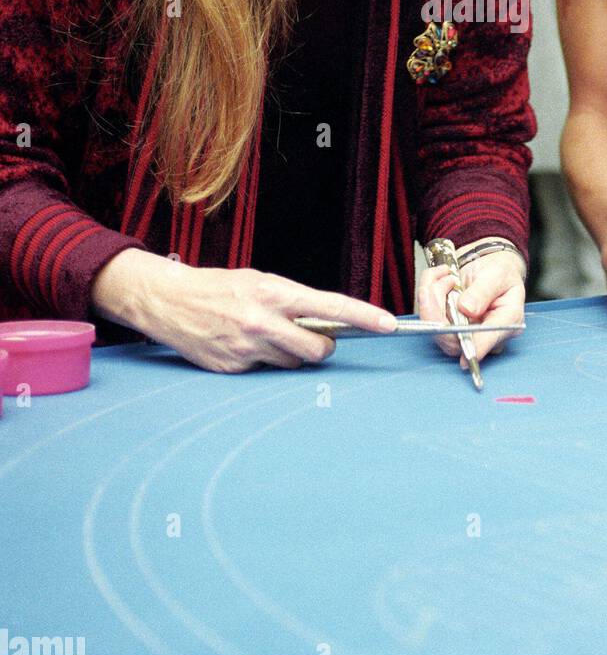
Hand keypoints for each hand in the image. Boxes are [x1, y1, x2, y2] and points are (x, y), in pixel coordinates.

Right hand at [92, 249, 396, 371]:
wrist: (168, 301)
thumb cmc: (220, 288)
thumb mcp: (260, 282)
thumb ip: (293, 302)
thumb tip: (327, 321)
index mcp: (274, 293)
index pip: (331, 306)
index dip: (364, 316)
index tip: (390, 324)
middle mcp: (263, 322)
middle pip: (318, 348)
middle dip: (321, 345)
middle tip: (311, 335)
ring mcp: (247, 348)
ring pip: (293, 362)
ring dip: (289, 353)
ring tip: (265, 334)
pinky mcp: (233, 369)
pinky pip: (265, 371)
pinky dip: (263, 361)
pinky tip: (242, 344)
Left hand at [416, 250, 525, 370]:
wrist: (490, 270)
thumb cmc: (501, 274)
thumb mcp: (498, 274)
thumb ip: (484, 291)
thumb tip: (467, 309)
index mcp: (506, 322)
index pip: (489, 340)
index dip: (475, 347)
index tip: (463, 355)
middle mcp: (483, 333)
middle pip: (456, 340)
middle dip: (437, 312)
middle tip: (439, 284)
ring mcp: (463, 332)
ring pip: (438, 331)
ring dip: (431, 300)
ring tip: (444, 275)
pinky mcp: (448, 327)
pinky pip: (429, 320)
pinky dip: (426, 296)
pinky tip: (437, 278)